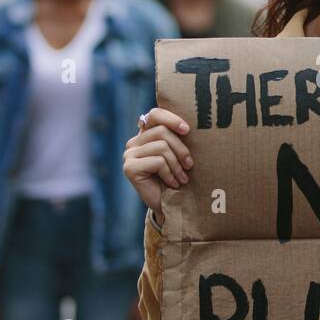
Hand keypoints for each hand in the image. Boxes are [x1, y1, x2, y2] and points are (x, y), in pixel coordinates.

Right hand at [123, 107, 192, 226]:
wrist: (169, 205)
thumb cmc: (176, 177)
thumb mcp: (178, 154)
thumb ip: (177, 138)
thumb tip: (188, 125)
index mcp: (145, 135)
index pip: (155, 114)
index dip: (171, 119)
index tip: (187, 130)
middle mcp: (134, 142)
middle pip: (162, 132)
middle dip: (181, 149)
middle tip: (190, 165)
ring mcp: (129, 155)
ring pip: (162, 147)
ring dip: (177, 165)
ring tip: (182, 178)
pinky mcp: (130, 168)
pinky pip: (158, 162)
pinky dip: (170, 173)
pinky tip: (172, 183)